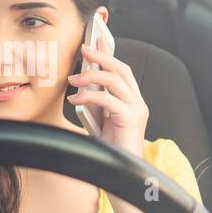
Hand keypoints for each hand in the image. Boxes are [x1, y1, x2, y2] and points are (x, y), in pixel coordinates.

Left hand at [67, 40, 147, 157]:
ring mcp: (138, 110)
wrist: (119, 173)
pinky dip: (89, 97)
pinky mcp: (132, 119)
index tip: (96, 39)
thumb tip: (81, 81)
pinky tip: (75, 100)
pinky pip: (108, 100)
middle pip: (122, 70)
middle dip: (102, 56)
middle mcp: (138, 103)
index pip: (122, 71)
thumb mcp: (99, 118)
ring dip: (91, 75)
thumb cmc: (109, 148)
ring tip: (73, 79)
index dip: (109, 54)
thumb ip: (95, 100)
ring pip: (115, 80)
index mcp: (132, 101)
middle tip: (84, 49)